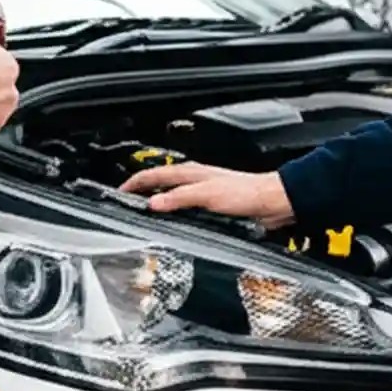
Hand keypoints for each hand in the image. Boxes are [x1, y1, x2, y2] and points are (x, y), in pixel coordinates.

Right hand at [118, 164, 294, 228]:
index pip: (154, 175)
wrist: (271, 201)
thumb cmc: (245, 193)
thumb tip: (154, 203)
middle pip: (160, 181)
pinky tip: (175, 218)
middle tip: (127, 199)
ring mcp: (203, 190)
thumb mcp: (207, 196)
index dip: (135, 182)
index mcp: (190, 172)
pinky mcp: (212, 202)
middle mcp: (195, 178)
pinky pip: (184, 204)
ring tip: (145, 208)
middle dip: (142, 188)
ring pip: (172, 192)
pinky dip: (173, 209)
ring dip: (157, 198)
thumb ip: (179, 199)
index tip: (120, 190)